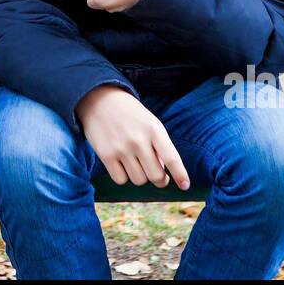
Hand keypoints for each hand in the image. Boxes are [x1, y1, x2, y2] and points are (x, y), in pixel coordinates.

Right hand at [75, 85, 189, 190]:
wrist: (99, 99)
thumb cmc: (130, 114)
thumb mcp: (150, 122)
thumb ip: (158, 146)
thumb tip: (161, 173)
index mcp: (154, 129)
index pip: (172, 158)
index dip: (180, 175)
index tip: (185, 185)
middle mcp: (139, 140)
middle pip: (156, 176)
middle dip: (160, 180)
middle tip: (158, 176)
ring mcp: (121, 148)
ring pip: (139, 180)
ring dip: (140, 176)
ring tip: (136, 163)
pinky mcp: (106, 155)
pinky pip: (121, 180)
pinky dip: (123, 176)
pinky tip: (122, 165)